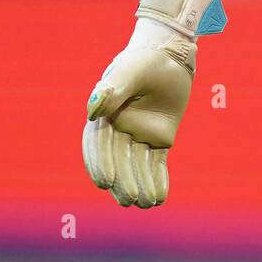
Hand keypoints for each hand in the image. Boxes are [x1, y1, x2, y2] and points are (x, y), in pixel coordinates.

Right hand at [82, 21, 194, 207]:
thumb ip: (112, 90)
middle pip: (118, 160)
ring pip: (137, 166)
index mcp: (104, 115)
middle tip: (131, 199)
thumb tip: (92, 109)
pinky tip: (161, 197)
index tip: (106, 181)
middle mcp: (118, 130)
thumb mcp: (130, 71)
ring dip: (141, 186)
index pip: (98, 144)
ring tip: (148, 204)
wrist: (169, 57)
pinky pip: (156, 163)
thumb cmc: (145, 61)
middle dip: (124, 180)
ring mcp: (138, 136)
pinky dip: (158, 180)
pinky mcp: (158, 140)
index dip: (100, 163)